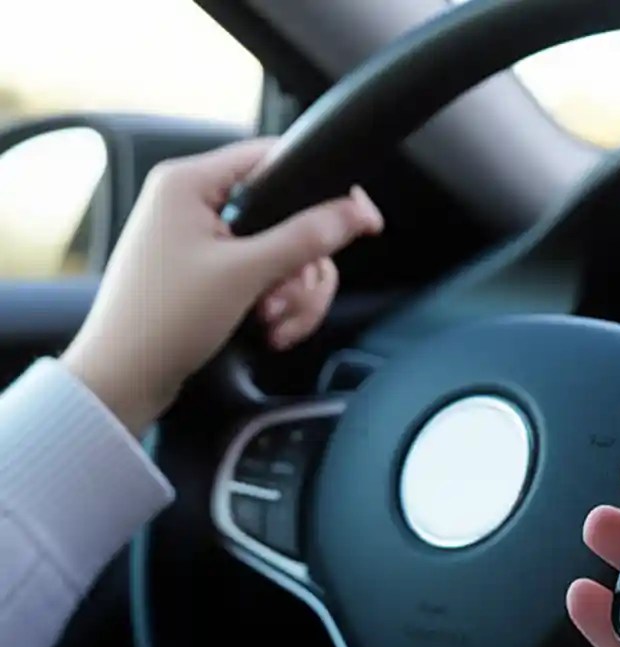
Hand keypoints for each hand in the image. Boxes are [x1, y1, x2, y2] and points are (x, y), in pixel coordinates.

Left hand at [62, 138, 383, 434]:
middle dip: (301, 268)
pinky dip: (277, 302)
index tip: (362, 221)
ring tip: (275, 323)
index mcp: (190, 182)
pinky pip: (265, 274)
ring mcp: (202, 238)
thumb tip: (358, 211)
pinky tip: (270, 330)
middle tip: (287, 300)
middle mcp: (194, 202)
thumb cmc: (165, 320)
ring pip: (283, 251)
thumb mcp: (246, 273)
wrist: (123, 381)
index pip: (275, 160)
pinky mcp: (210, 271)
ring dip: (293, 293)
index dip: (324, 189)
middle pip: (288, 215)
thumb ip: (306, 237)